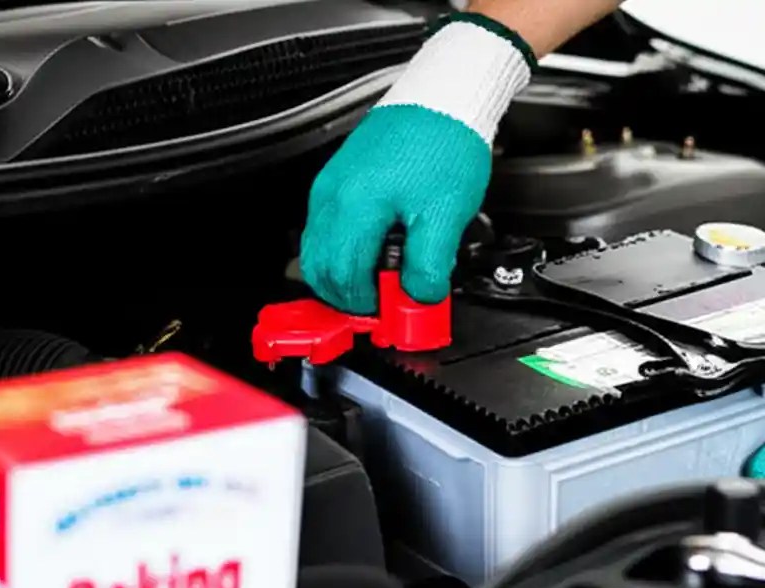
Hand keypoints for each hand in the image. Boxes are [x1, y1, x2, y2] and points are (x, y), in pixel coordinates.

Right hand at [299, 106, 490, 314]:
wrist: (445, 95)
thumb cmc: (444, 143)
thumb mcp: (445, 216)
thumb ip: (428, 267)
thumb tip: (417, 300)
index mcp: (354, 208)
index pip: (344, 279)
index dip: (366, 306)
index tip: (390, 314)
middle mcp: (332, 197)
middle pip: (320, 269)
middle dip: (348, 296)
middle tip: (382, 305)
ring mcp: (330, 185)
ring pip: (319, 249)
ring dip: (345, 273)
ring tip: (383, 279)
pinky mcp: (338, 176)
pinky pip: (327, 226)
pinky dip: (345, 248)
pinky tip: (379, 248)